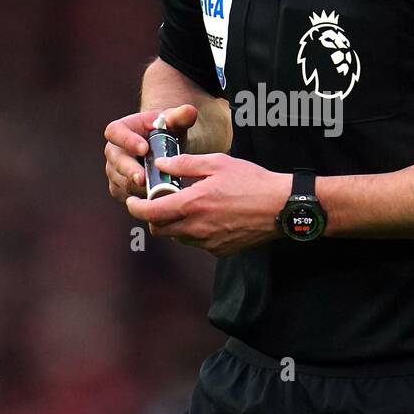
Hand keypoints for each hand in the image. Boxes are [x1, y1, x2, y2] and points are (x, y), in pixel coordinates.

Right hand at [103, 105, 197, 201]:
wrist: (162, 148)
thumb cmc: (165, 131)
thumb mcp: (173, 122)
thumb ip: (180, 116)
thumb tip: (189, 110)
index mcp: (120, 130)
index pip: (115, 132)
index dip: (127, 141)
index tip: (144, 148)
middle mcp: (113, 151)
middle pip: (116, 162)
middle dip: (130, 171)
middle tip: (143, 179)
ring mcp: (114, 171)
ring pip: (122, 182)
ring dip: (137, 188)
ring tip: (156, 190)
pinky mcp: (119, 187)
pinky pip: (126, 195)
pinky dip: (139, 198)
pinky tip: (155, 198)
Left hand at [124, 153, 291, 256]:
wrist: (281, 207)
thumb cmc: (252, 181)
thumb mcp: (217, 163)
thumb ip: (185, 164)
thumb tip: (162, 165)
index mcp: (193, 204)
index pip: (151, 213)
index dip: (135, 208)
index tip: (132, 201)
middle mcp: (197, 227)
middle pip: (160, 229)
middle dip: (154, 217)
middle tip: (160, 202)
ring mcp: (208, 242)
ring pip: (178, 237)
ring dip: (175, 224)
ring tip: (190, 206)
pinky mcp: (220, 250)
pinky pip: (198, 243)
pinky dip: (195, 231)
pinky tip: (210, 216)